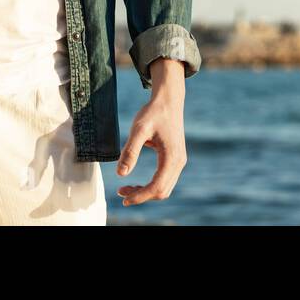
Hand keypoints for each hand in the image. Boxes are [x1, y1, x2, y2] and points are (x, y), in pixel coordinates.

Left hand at [116, 59, 187, 205]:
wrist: (168, 100)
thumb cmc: (153, 112)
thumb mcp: (138, 129)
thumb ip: (130, 151)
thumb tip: (120, 174)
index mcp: (172, 157)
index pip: (157, 187)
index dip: (140, 196)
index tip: (123, 199)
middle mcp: (179, 162)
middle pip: (162, 192)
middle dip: (141, 196)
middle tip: (120, 192)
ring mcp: (179, 161)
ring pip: (164, 188)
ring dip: (146, 192)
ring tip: (125, 188)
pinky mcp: (176, 158)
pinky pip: (165, 180)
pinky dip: (151, 186)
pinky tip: (137, 182)